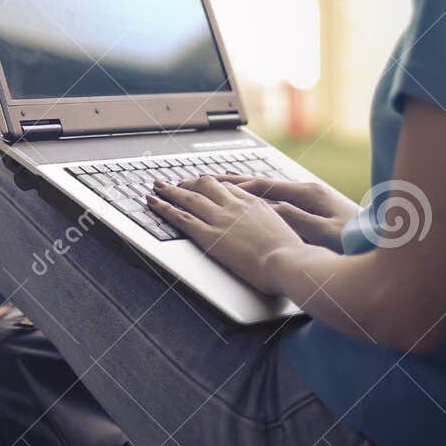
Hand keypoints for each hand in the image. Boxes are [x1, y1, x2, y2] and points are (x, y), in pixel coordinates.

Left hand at [147, 176, 301, 294]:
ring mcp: (220, 218)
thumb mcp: (286, 233)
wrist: (289, 261)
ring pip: (188, 198)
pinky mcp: (209, 235)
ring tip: (157, 186)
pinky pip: (180, 217)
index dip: (212, 187)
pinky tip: (152, 202)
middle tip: (176, 183)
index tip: (204, 187)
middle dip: (189, 184)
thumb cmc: (292, 256)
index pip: (227, 188)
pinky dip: (163, 208)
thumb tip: (276, 236)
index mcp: (254, 203)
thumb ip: (274, 229)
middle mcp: (235, 205)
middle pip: (206, 186)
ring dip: (170, 190)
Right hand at [208, 174, 356, 251]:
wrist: (383, 242)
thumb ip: (298, 219)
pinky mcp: (315, 209)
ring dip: (245, 187)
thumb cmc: (359, 239)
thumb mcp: (326, 231)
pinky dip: (259, 196)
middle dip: (235, 180)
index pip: (265, 186)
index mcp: (309, 194)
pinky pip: (278, 199)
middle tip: (208, 178)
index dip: (238, 186)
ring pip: (270, 190)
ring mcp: (311, 199)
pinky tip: (252, 199)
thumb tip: (271, 209)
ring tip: (223, 184)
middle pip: (264, 183)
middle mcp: (308, 192)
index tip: (215, 186)